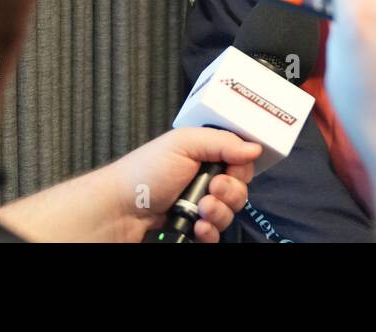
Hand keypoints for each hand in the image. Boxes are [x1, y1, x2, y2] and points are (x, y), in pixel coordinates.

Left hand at [104, 127, 260, 242]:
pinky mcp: (195, 230)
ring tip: (201, 210)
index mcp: (205, 155)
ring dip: (220, 212)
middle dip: (231, 190)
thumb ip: (221, 142)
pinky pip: (218, 234)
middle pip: (240, 188)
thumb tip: (254, 148)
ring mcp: (201, 207)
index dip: (241, 166)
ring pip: (231, 213)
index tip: (232, 168)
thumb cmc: (146, 170)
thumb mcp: (183, 144)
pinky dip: (211, 232)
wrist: (120, 209)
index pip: (240, 161)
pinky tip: (198, 227)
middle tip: (213, 188)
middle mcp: (205, 181)